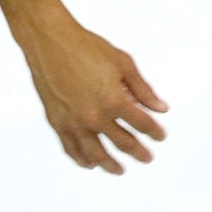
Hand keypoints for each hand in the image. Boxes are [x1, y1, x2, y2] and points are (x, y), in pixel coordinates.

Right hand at [18, 14, 168, 172]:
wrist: (50, 41)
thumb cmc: (86, 47)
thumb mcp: (123, 63)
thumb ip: (143, 89)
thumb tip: (160, 108)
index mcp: (114, 100)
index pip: (142, 124)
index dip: (154, 132)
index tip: (160, 136)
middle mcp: (95, 116)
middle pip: (122, 142)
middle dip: (138, 152)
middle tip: (147, 158)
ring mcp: (74, 122)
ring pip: (96, 154)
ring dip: (110, 165)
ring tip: (120, 170)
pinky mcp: (57, 123)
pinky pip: (71, 149)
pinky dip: (82, 159)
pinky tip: (90, 163)